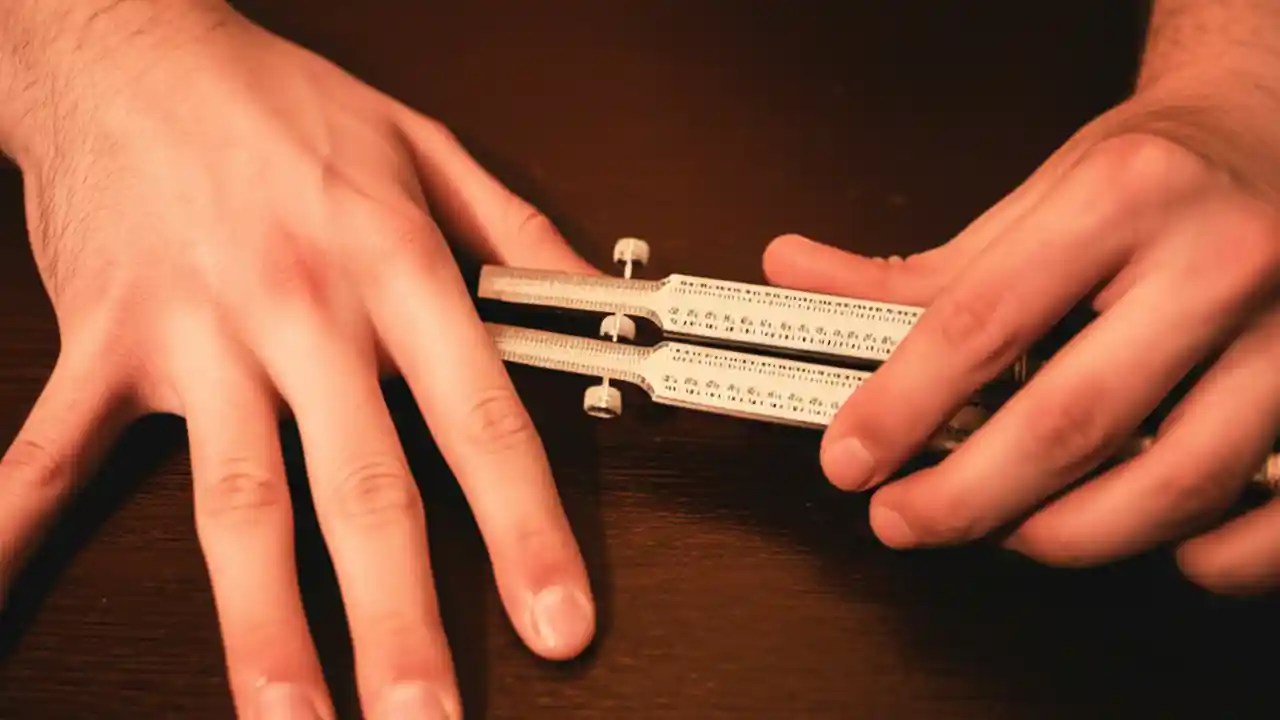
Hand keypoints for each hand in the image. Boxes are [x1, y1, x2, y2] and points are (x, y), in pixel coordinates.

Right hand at [0, 5, 595, 717]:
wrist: (130, 45)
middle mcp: (302, 311)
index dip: (525, 530)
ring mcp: (198, 336)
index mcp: (395, 266)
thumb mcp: (426, 149)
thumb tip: (596, 303)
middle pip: (360, 490)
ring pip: (238, 503)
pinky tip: (6, 606)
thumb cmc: (282, 103)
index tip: (557, 623)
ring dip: (263, 629)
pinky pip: (54, 455)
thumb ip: (519, 235)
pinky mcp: (110, 346)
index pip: (477, 419)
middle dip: (399, 621)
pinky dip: (17, 534)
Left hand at [763, 98, 1278, 593]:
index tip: (849, 461)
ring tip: (1003, 529)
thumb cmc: (1154, 173)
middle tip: (901, 520)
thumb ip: (919, 268)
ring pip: (1172, 489)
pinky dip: (1194, 556)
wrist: (1279, 130)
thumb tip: (796, 277)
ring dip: (1062, 535)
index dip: (901, 408)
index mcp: (1126, 195)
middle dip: (965, 499)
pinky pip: (1264, 524)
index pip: (984, 323)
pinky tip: (1135, 532)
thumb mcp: (1035, 200)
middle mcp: (1221, 260)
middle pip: (1072, 423)